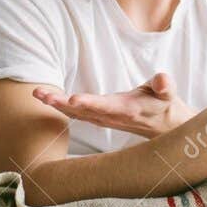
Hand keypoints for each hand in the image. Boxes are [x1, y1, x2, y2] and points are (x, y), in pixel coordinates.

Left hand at [31, 72, 195, 138]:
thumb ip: (165, 86)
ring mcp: (105, 119)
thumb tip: (163, 80)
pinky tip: (46, 99)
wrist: (166, 127)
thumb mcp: (169, 93)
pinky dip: (61, 107)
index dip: (90, 103)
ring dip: (56, 104)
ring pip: (77, 113)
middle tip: (42, 94)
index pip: (106, 106)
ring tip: (38, 94)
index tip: (73, 99)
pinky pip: (78, 114)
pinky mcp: (100, 118)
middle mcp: (113, 117)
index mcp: (128, 109)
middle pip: (84, 111)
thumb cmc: (165, 104)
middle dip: (62, 103)